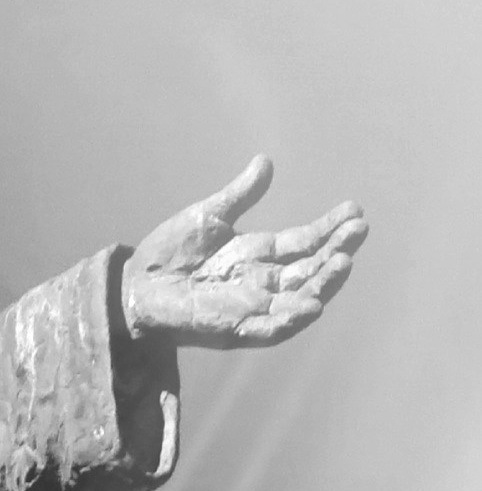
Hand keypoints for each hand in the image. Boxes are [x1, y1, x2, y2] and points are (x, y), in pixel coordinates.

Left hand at [121, 155, 365, 347]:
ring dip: (323, 284)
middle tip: (358, 232)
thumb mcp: (209, 216)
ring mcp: (249, 306)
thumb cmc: (168, 252)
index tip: (355, 211)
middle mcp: (261, 282)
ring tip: (344, 262)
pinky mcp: (232, 328)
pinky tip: (312, 306)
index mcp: (258, 255)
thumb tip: (265, 161)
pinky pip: (269, 328)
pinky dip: (291, 319)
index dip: (330, 228)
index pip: (304, 243)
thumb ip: (240, 194)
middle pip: (309, 269)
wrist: (133, 285)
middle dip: (335, 252)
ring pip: (298, 299)